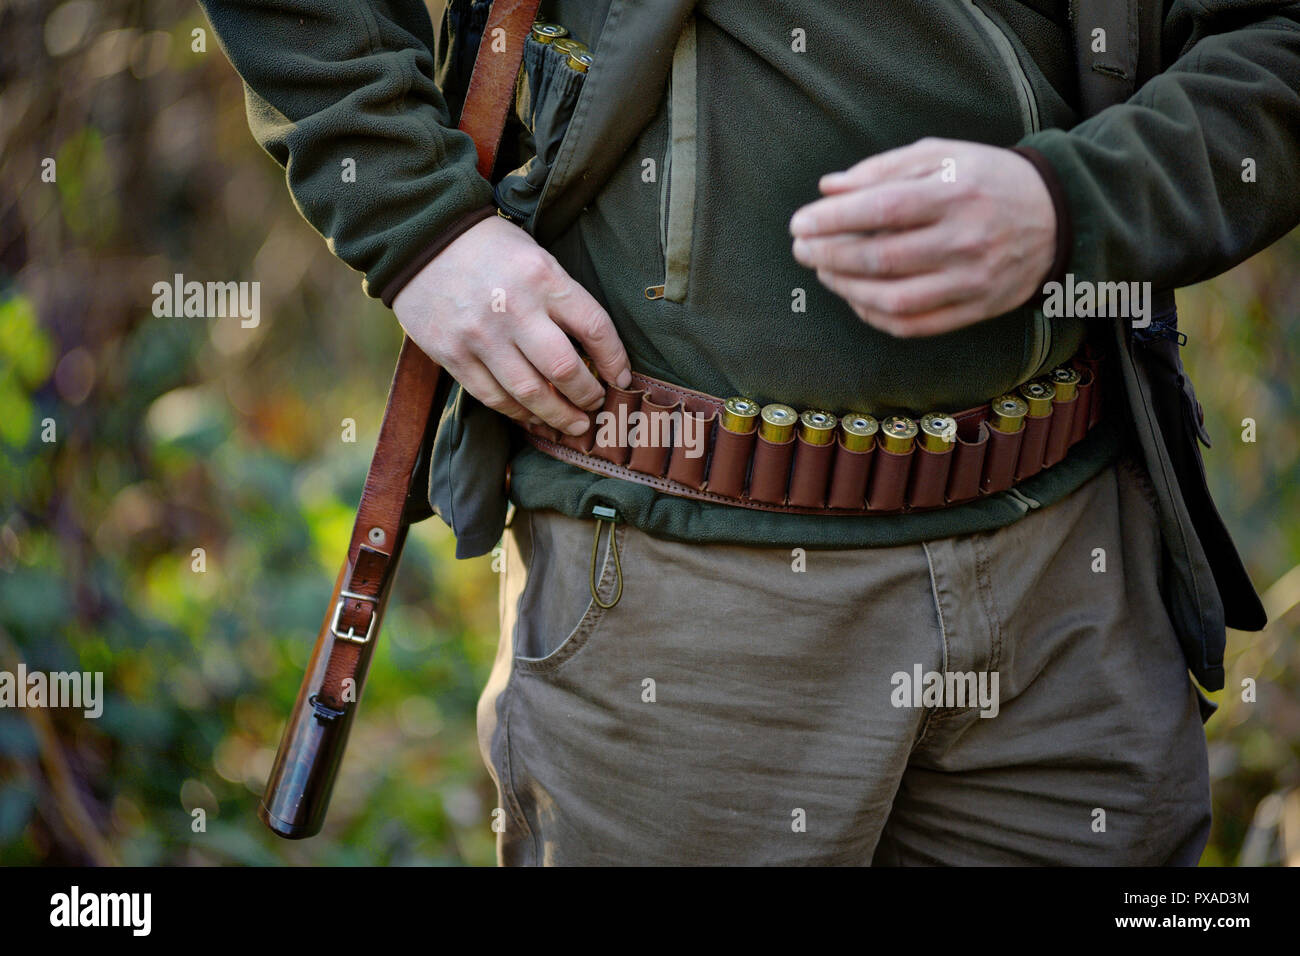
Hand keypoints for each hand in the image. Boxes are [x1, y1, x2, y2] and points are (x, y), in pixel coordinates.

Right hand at [393, 216, 630, 435]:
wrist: (422, 238)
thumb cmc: (489, 247)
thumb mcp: (535, 257)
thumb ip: (561, 298)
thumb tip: (592, 351)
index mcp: (543, 278)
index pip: (595, 328)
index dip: (615, 361)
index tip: (621, 379)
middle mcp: (514, 308)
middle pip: (565, 369)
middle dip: (588, 396)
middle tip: (597, 406)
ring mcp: (481, 335)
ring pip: (529, 393)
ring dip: (557, 415)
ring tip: (573, 424)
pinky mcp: (453, 354)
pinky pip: (493, 396)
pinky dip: (518, 413)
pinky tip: (533, 416)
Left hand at [789, 138, 1055, 336]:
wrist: (1056, 214)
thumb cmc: (986, 178)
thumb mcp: (942, 155)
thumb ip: (882, 169)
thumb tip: (828, 188)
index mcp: (954, 192)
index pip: (880, 210)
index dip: (833, 219)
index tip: (801, 222)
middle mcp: (964, 239)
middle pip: (880, 258)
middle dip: (828, 255)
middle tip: (802, 248)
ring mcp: (971, 280)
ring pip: (892, 299)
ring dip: (846, 289)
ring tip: (824, 271)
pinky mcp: (975, 309)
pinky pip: (913, 325)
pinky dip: (874, 315)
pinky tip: (855, 296)